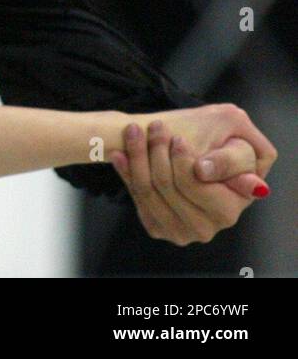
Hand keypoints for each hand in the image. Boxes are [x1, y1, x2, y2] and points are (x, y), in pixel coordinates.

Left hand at [113, 106, 276, 245]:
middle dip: (157, 150)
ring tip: (134, 131)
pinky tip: (121, 154)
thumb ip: (232, 160)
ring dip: (137, 156)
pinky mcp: (158, 227)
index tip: (176, 138)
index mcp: (227, 211)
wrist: (196, 163)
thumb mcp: (238, 148)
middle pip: (167, 185)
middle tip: (155, 127)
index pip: (195, 183)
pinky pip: (136, 197)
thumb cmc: (223, 151)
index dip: (183, 159)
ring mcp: (180, 231)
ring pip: (147, 190)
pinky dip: (126, 172)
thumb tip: (205, 171)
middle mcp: (205, 228)